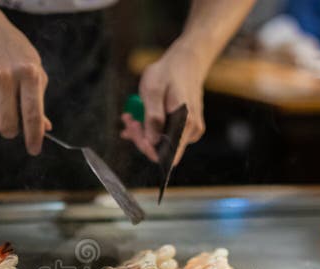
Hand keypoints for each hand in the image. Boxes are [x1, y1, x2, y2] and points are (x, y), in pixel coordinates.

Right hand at [0, 24, 50, 154]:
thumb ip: (38, 98)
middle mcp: (5, 78)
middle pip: (7, 127)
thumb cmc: (11, 50)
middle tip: (9, 123)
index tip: (34, 150)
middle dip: (9, 131)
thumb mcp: (33, 67)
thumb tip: (44, 128)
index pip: (33, 114)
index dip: (34, 137)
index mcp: (28, 73)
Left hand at [121, 45, 206, 165]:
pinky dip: (149, 128)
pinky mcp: (185, 129)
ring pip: (160, 143)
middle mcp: (191, 131)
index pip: (167, 156)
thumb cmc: (168, 74)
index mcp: (185, 124)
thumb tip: (151, 142)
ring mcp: (189, 131)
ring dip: (142, 132)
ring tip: (131, 115)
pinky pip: (164, 136)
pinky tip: (140, 117)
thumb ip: (153, 118)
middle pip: (161, 150)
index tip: (133, 129)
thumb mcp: (153, 91)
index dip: (146, 148)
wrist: (186, 63)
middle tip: (128, 118)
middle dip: (140, 136)